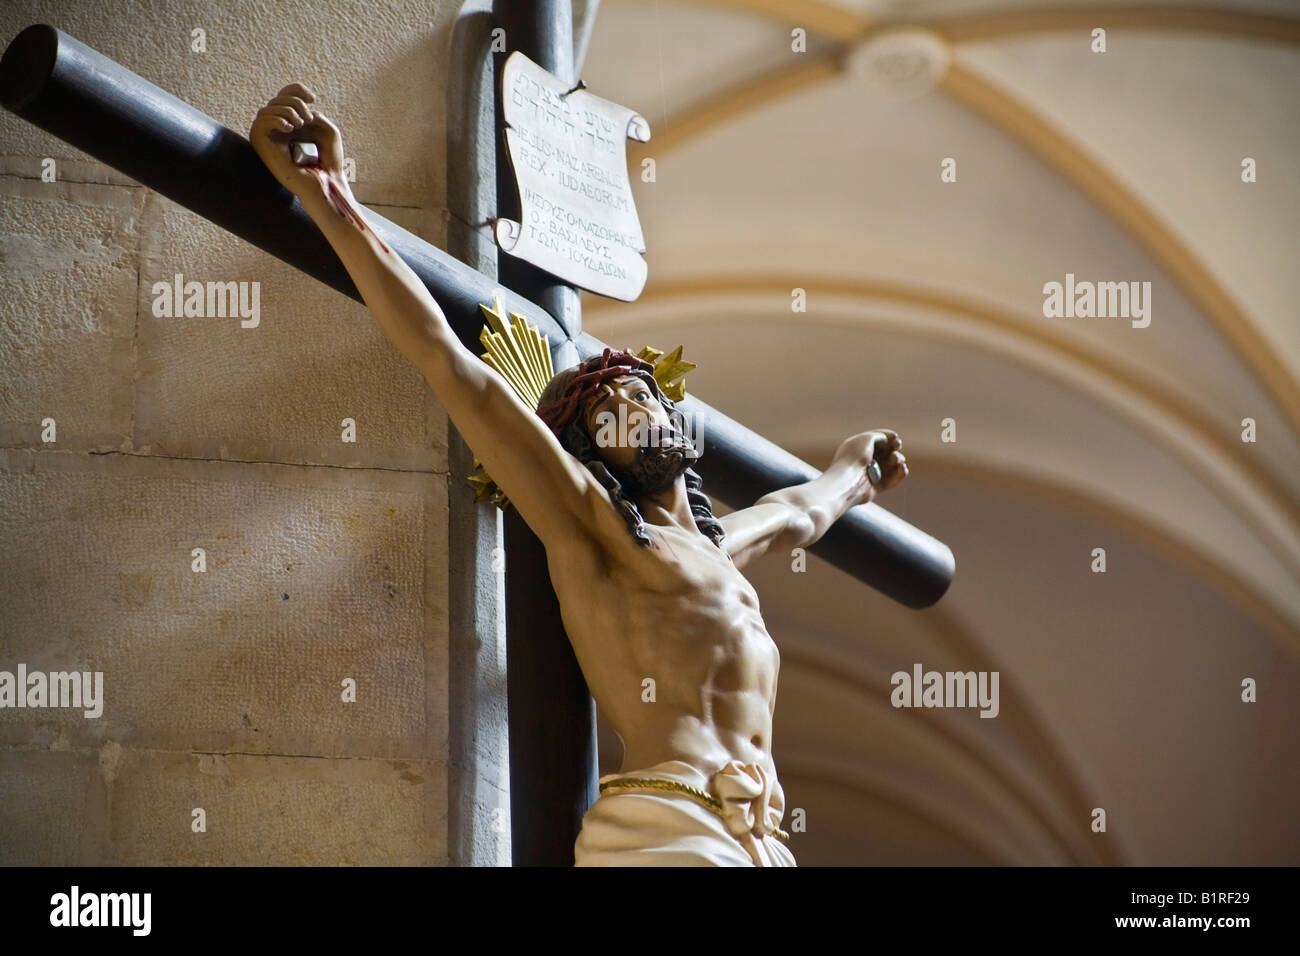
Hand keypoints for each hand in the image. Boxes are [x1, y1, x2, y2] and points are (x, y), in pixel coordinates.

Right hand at [249, 83, 346, 200]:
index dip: (296, 90)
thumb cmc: (328, 161)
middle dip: (295, 102)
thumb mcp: (326, 130)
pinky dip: (276, 119)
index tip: (313, 99)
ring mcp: (268, 136)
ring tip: (301, 124)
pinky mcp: (260, 144)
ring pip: (268, 108)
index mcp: (291, 123)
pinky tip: (289, 128)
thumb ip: (311, 114)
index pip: (284, 96)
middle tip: (309, 119)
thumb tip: (292, 109)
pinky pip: (261, 120)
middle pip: (277, 99)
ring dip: (287, 111)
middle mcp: (277, 129)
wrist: (325, 183)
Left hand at [834, 429, 906, 500]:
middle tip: (897, 446)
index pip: (877, 439)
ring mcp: (871, 474)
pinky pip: (893, 478)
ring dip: (898, 458)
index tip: (896, 438)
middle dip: (894, 448)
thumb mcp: (867, 438)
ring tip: (895, 459)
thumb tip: (888, 442)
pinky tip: (901, 467)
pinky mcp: (877, 487)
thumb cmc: (855, 457)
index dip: (889, 437)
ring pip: (891, 464)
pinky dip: (900, 473)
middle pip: (886, 451)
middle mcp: (864, 460)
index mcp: (858, 447)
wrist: (848, 480)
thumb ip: (880, 436)